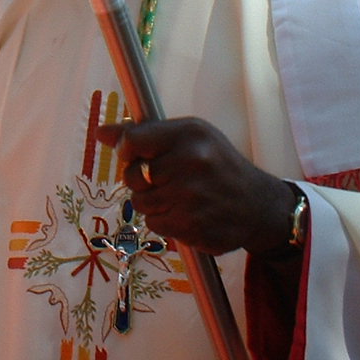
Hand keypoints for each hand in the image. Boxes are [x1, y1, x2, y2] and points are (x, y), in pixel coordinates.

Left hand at [96, 117, 297, 256]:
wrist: (259, 206)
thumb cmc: (217, 164)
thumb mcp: (189, 136)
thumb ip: (144, 134)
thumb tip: (100, 133)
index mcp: (190, 134)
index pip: (132, 141)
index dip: (126, 151)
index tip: (134, 156)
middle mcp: (191, 163)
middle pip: (132, 175)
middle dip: (141, 179)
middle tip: (164, 179)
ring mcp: (192, 197)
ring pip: (139, 202)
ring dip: (152, 202)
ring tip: (178, 196)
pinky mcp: (192, 227)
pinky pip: (154, 224)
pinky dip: (164, 221)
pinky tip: (186, 213)